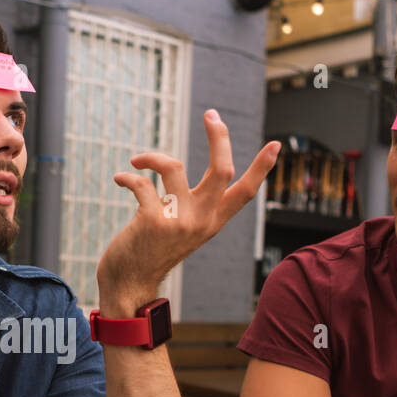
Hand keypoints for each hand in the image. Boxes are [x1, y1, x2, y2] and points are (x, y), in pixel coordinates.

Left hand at [95, 111, 279, 314]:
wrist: (129, 282)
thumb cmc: (151, 251)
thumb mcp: (181, 230)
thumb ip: (188, 204)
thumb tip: (174, 168)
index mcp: (212, 222)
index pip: (244, 193)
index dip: (261, 168)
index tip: (276, 144)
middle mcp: (201, 221)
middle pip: (222, 170)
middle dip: (219, 137)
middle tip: (211, 113)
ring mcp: (179, 221)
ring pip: (173, 166)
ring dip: (150, 157)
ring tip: (137, 160)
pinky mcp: (154, 221)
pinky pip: (142, 183)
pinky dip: (128, 176)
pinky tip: (120, 178)